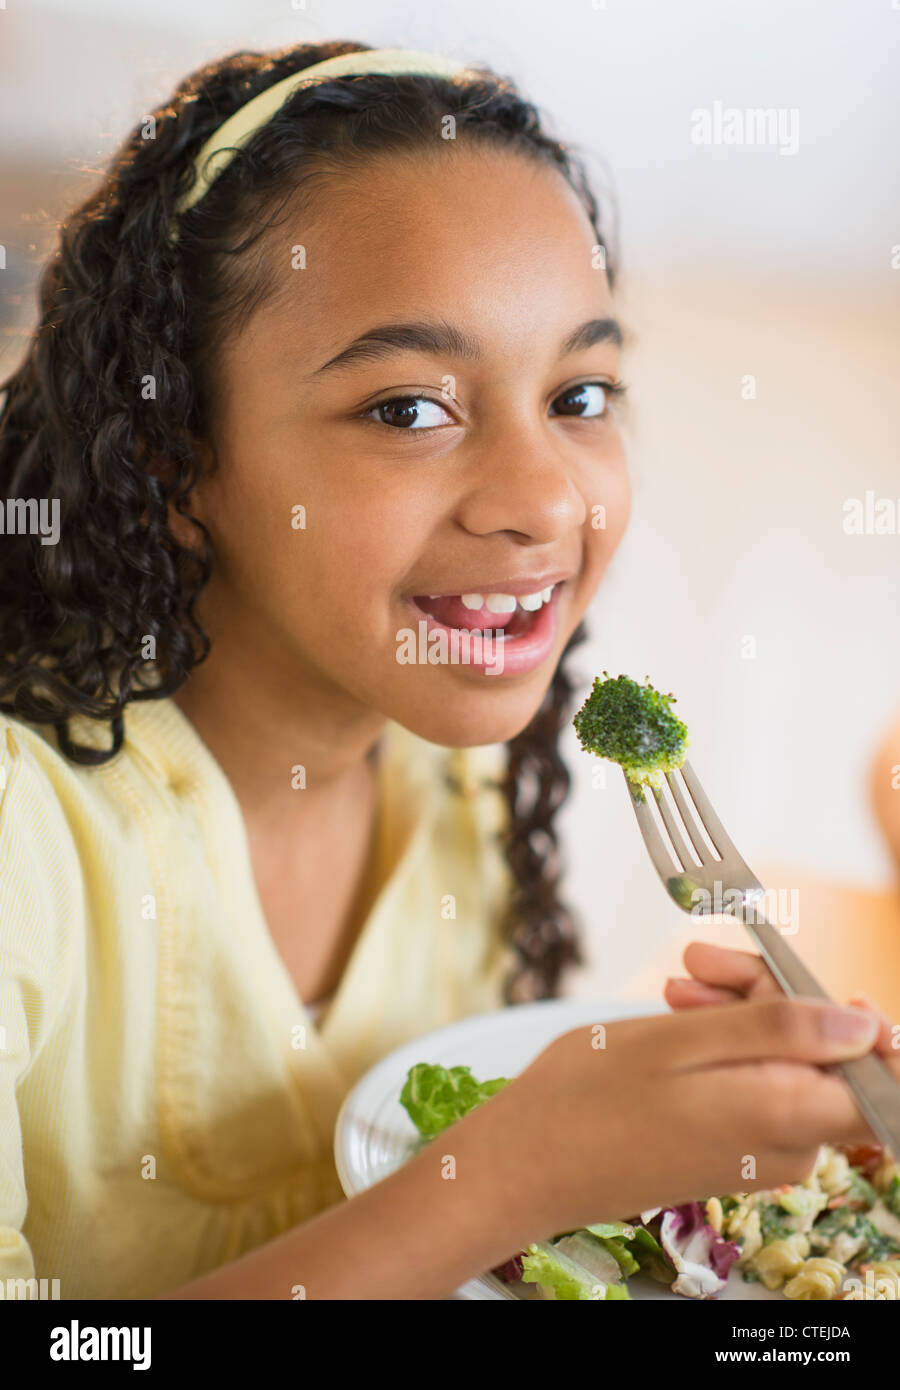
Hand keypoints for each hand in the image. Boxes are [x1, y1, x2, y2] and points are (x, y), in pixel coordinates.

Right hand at [452, 994, 888, 1241]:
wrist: (524, 1165)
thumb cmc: (588, 1100)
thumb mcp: (682, 1042)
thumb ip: (780, 1032)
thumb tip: (865, 1026)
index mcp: (784, 1117)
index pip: (881, 1076)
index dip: (856, 1019)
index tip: (797, 976)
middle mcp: (786, 1145)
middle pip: (823, 1053)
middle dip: (772, 995)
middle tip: (697, 961)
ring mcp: (758, 1152)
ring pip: (784, 1061)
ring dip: (738, 1011)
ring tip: (673, 984)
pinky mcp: (729, 1150)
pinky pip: (753, 1083)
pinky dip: (721, 1042)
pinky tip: (673, 1015)